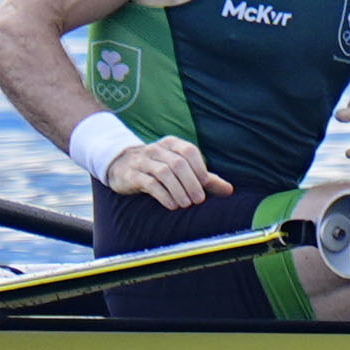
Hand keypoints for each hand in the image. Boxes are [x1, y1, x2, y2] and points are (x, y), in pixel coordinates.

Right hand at [103, 135, 233, 209]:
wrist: (120, 166)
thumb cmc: (158, 168)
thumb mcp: (181, 169)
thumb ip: (205, 179)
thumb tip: (229, 190)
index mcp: (171, 144)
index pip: (189, 151)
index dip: (199, 168)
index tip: (205, 184)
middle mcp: (156, 149)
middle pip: (178, 163)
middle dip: (191, 183)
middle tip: (198, 200)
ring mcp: (142, 161)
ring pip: (163, 173)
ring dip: (178, 190)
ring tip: (186, 205)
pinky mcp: (131, 175)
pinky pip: (149, 183)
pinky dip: (164, 196)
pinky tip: (172, 205)